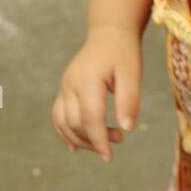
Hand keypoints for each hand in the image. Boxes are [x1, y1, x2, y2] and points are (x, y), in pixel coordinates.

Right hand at [52, 25, 141, 162]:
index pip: (90, 118)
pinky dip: (65, 132)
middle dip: (95, 139)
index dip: (99, 140)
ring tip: (103, 143)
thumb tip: (127, 129)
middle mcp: (70, 84)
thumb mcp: (132, 73)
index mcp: (87, 79)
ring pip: (64, 122)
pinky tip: (77, 145)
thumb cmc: (123, 53)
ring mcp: (64, 86)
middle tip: (119, 139)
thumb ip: (129, 100)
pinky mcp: (64, 89)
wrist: (109, 33)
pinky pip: (58, 115)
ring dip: (81, 139)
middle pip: (76, 123)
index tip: (109, 157)